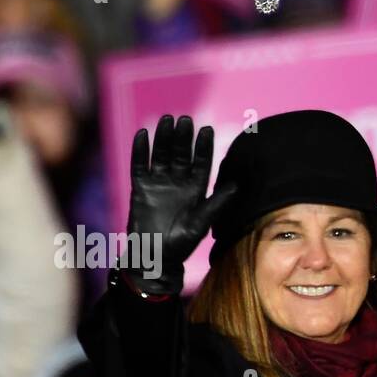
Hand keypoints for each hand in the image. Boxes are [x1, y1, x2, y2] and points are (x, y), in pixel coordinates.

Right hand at [125, 114, 234, 294]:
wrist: (155, 256)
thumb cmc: (182, 243)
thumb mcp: (201, 222)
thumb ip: (216, 202)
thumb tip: (237, 185)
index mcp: (196, 189)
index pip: (201, 162)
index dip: (204, 146)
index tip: (206, 130)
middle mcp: (178, 182)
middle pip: (181, 154)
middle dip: (184, 137)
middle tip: (185, 119)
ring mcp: (159, 183)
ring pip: (162, 154)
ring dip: (164, 138)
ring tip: (167, 120)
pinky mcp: (140, 187)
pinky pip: (140, 164)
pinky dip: (141, 150)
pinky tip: (143, 134)